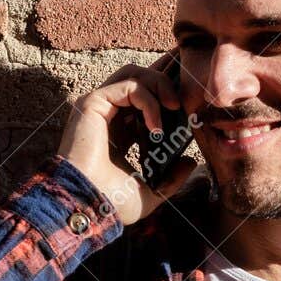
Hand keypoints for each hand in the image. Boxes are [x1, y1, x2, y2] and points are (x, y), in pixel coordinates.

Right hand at [55, 51, 201, 226]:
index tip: (186, 111)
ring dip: (159, 85)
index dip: (166, 99)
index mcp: (118, 133)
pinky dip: (149, 101)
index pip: (143, 102)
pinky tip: (156, 127)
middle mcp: (107, 116)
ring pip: (133, 74)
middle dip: (165, 84)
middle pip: (139, 79)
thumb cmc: (112, 203)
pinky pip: (129, 86)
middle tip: (182, 105)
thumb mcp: (151, 191)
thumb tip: (190, 161)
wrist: (90, 206)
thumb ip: (172, 178)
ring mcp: (98, 107)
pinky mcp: (93, 102)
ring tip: (175, 107)